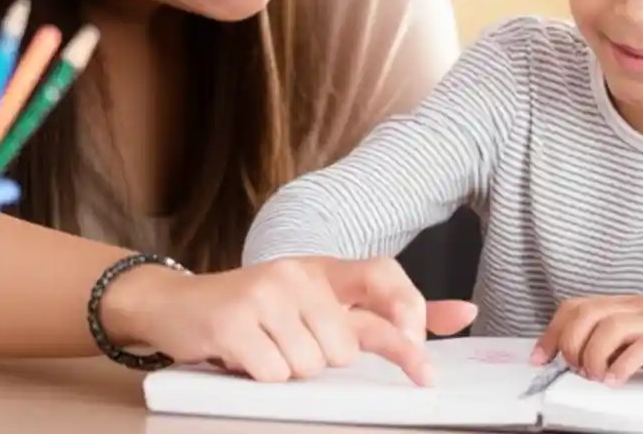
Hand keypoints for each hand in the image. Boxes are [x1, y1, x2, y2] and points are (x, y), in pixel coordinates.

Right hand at [112, 257, 476, 385]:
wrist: (178, 304)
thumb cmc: (259, 308)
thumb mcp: (322, 300)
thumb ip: (389, 309)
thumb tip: (464, 313)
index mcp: (324, 268)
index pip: (385, 276)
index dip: (409, 314)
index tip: (418, 357)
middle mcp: (297, 274)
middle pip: (345, 348)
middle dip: (323, 361)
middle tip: (293, 343)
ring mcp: (264, 294)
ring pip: (310, 367)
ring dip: (288, 370)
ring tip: (264, 347)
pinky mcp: (233, 322)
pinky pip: (273, 374)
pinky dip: (260, 376)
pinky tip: (243, 354)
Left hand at [530, 295, 642, 385]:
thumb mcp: (640, 330)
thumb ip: (613, 336)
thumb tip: (576, 356)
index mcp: (623, 303)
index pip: (576, 306)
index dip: (553, 331)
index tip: (540, 357)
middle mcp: (635, 306)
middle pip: (587, 314)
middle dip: (570, 343)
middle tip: (575, 368)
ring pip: (609, 327)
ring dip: (593, 355)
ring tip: (594, 376)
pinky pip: (641, 346)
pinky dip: (622, 365)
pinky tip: (615, 379)